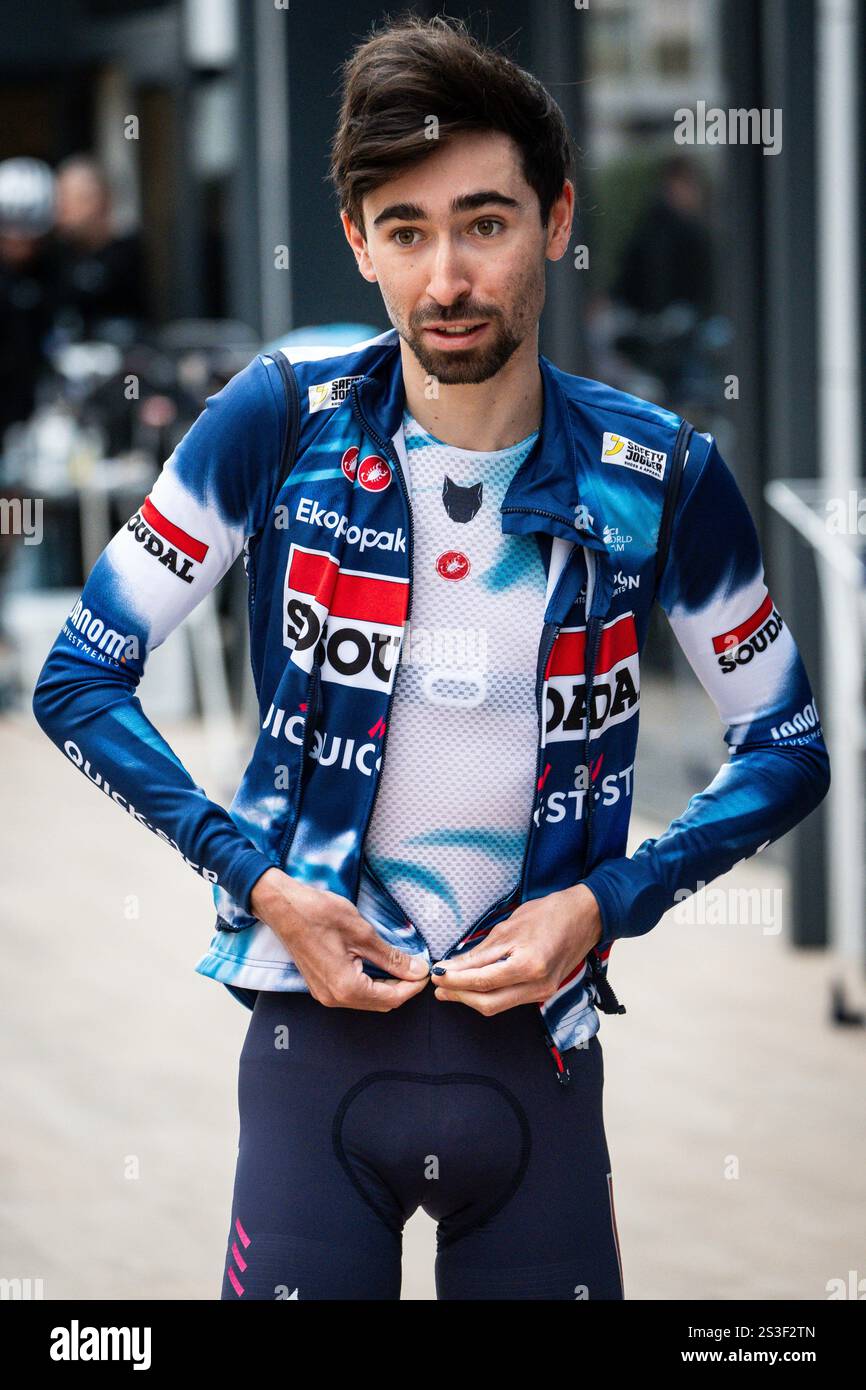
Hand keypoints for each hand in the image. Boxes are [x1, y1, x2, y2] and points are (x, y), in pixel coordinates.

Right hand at [249, 867, 429, 1010]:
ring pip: (368, 1000)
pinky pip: (354, 994)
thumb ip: (391, 957)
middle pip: (381, 1003)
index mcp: (346, 987)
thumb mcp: (362, 933)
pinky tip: (380, 966)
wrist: (282, 907)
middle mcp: (334, 998)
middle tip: (418, 967)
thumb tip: (417, 970)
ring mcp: (325, 994)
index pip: (392, 998)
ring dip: (388, 987)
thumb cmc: (318, 914)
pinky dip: (372, 984)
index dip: (414, 986)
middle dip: (403, 988)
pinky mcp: (320, 986)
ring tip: (403, 965)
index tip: (427, 970)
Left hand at [430, 883, 602, 1014]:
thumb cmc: (550, 913)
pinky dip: (488, 994)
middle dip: (459, 996)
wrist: (586, 916)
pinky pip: (509, 1000)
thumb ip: (480, 952)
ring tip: (450, 987)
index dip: (455, 980)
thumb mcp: (509, 927)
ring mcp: (543, 992)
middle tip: (438, 986)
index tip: (436, 975)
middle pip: (488, 1003)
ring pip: (498, 1005)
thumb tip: (452, 966)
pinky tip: (474, 986)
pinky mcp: (544, 992)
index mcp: (529, 964)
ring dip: (471, 998)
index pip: (482, 980)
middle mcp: (537, 985)